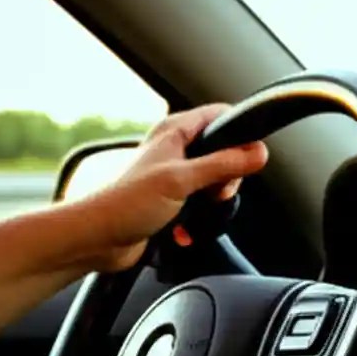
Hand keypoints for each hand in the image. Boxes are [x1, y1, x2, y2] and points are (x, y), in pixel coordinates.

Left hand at [86, 104, 268, 271]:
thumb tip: (259, 152)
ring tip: (196, 215)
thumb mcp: (181, 180)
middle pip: (226, 156)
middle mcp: (176, 150)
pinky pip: (201, 211)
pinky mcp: (173, 203)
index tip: (248, 156)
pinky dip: (197, 223)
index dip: (240, 132)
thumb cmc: (125, 203)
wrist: (98, 239)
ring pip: (215, 186)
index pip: (221, 116)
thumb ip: (223, 165)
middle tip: (215, 194)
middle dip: (227, 181)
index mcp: (175, 131)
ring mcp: (174, 177)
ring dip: (211, 207)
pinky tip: (183, 231)